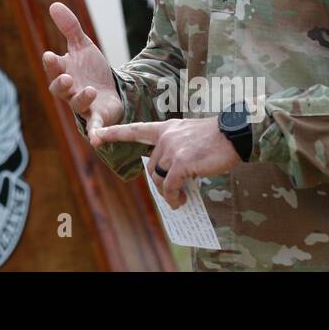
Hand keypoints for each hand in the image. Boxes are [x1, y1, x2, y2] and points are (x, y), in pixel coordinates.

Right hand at [43, 2, 123, 138]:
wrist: (112, 90)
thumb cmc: (92, 69)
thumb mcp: (83, 45)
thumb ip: (69, 27)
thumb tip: (53, 5)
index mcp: (65, 71)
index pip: (54, 67)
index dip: (52, 63)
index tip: (50, 56)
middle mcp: (70, 90)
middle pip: (59, 89)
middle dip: (61, 83)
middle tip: (66, 77)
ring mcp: (83, 105)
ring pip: (76, 105)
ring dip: (81, 99)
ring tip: (89, 90)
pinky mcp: (98, 118)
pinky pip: (94, 127)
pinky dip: (95, 133)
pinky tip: (96, 139)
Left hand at [90, 118, 241, 208]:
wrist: (234, 134)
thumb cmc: (216, 139)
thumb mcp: (190, 137)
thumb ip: (176, 150)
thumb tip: (170, 177)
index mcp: (165, 128)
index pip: (135, 130)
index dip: (114, 133)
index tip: (95, 135)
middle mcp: (165, 137)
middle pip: (151, 166)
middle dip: (160, 183)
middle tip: (174, 194)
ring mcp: (172, 149)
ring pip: (159, 178)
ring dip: (167, 193)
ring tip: (180, 199)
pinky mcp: (181, 163)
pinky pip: (170, 186)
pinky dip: (174, 197)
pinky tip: (182, 201)